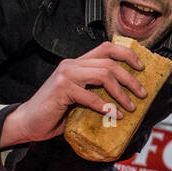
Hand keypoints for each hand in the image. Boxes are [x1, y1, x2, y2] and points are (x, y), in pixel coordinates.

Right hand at [1, 41, 147, 147]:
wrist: (29, 122)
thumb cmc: (55, 112)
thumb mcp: (79, 99)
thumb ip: (96, 92)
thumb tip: (126, 99)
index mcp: (78, 64)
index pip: (106, 48)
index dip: (127, 54)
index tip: (141, 67)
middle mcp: (72, 65)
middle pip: (110, 63)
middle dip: (131, 79)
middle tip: (142, 94)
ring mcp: (66, 75)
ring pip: (103, 75)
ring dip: (121, 93)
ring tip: (131, 107)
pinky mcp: (62, 89)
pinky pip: (90, 96)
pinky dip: (105, 107)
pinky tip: (114, 115)